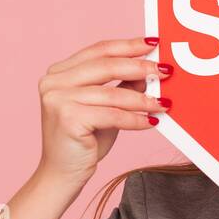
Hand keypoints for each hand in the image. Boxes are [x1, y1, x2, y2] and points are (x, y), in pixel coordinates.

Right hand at [35, 37, 171, 190]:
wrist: (61, 175)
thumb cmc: (83, 141)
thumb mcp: (106, 108)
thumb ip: (122, 87)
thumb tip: (149, 71)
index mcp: (59, 72)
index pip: (99, 50)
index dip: (128, 45)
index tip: (153, 43)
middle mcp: (54, 81)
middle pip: (106, 66)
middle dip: (140, 67)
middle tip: (165, 71)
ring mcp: (57, 99)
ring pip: (112, 93)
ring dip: (143, 99)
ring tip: (164, 103)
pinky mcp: (67, 118)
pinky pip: (112, 115)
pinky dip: (135, 119)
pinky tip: (151, 122)